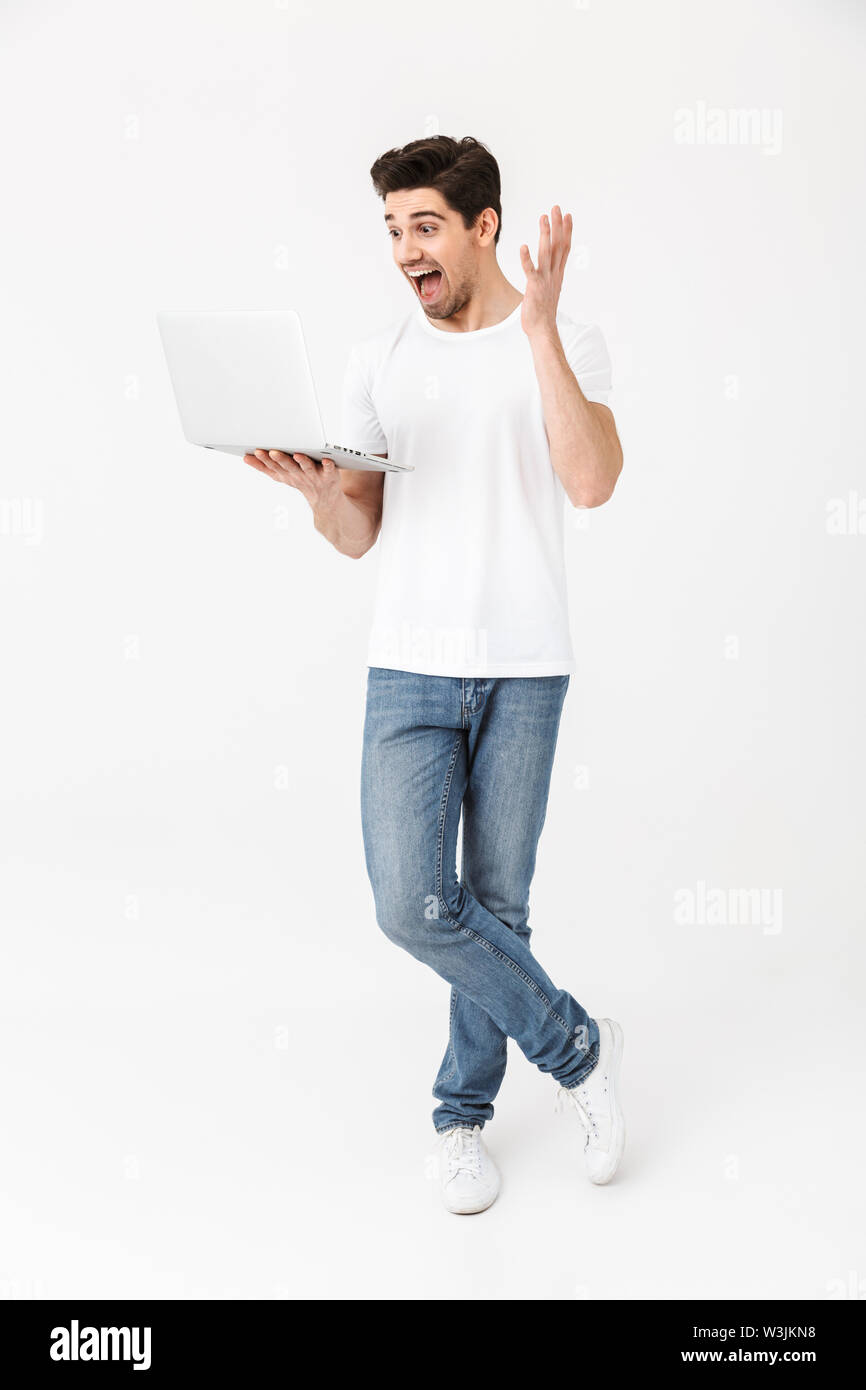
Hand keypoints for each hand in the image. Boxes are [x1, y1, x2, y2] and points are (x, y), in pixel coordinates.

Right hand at [243, 450, 341, 516]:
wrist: (324, 499)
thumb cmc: (301, 480)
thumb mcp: (280, 475)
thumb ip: (263, 466)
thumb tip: (245, 457)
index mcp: (286, 474)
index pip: (273, 467)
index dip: (265, 460)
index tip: (257, 451)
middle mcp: (299, 475)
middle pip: (288, 467)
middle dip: (280, 459)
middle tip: (272, 452)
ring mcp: (314, 476)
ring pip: (306, 467)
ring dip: (302, 461)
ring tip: (297, 455)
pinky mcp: (329, 475)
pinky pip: (329, 469)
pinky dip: (328, 465)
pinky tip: (327, 459)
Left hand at [519, 205, 571, 339]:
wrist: (542, 329)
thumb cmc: (543, 311)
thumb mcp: (549, 288)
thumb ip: (550, 276)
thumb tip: (551, 269)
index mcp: (558, 273)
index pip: (564, 248)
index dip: (566, 231)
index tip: (567, 215)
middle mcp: (554, 274)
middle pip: (557, 245)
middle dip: (558, 226)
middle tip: (556, 208)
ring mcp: (545, 280)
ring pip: (546, 253)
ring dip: (545, 234)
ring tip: (543, 218)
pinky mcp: (534, 287)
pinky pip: (530, 270)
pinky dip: (526, 259)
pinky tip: (523, 247)